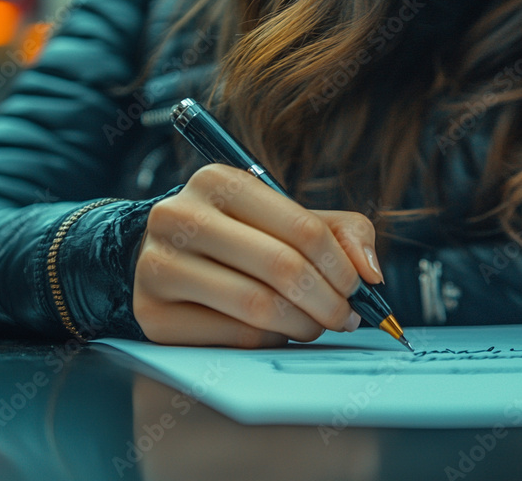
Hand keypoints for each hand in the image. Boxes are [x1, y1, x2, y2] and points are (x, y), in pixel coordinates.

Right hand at [133, 164, 383, 346]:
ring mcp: (158, 266)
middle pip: (281, 267)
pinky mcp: (152, 314)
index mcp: (218, 181)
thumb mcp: (293, 218)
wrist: (171, 259)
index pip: (303, 228)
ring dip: (303, 325)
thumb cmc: (245, 236)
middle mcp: (178, 216)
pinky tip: (276, 332)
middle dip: (328, 300)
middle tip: (346, 317)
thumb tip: (370, 273)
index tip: (358, 289)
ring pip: (257, 306)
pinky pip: (233, 337)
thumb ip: (345, 233)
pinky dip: (269, 340)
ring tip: (316, 326)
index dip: (342, 266)